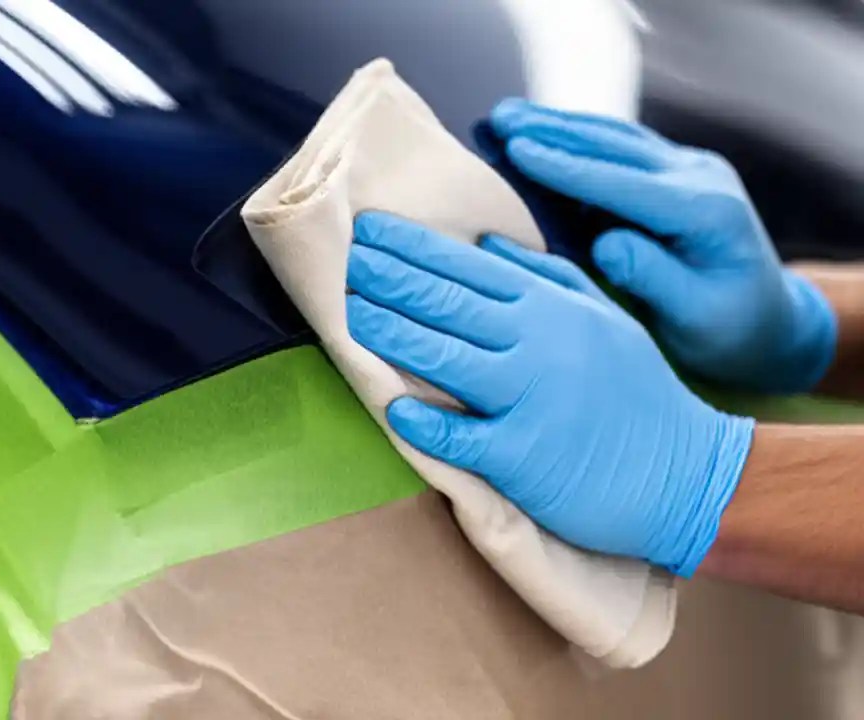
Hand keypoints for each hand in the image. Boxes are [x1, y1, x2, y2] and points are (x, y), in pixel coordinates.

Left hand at [345, 211, 754, 575]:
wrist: (688, 474)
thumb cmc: (638, 395)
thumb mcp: (603, 319)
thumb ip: (545, 278)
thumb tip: (487, 242)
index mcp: (551, 308)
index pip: (468, 267)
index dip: (413, 247)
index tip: (369, 230)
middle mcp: (537, 344)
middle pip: (449, 303)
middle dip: (390, 279)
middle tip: (345, 260)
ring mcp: (530, 400)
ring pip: (447, 358)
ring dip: (393, 335)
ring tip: (349, 316)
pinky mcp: (525, 458)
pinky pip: (466, 437)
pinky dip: (429, 423)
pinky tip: (394, 409)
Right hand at [489, 98, 836, 393]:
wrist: (768, 321)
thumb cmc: (730, 331)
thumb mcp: (694, 317)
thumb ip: (652, 277)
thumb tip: (604, 243)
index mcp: (706, 213)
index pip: (624, 183)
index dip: (568, 167)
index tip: (518, 150)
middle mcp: (701, 178)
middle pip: (616, 146)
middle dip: (553, 131)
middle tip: (500, 116)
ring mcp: (690, 170)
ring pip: (615, 138)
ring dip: (559, 124)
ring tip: (508, 113)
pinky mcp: (674, 174)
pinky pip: (619, 148)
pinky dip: (576, 137)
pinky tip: (541, 129)